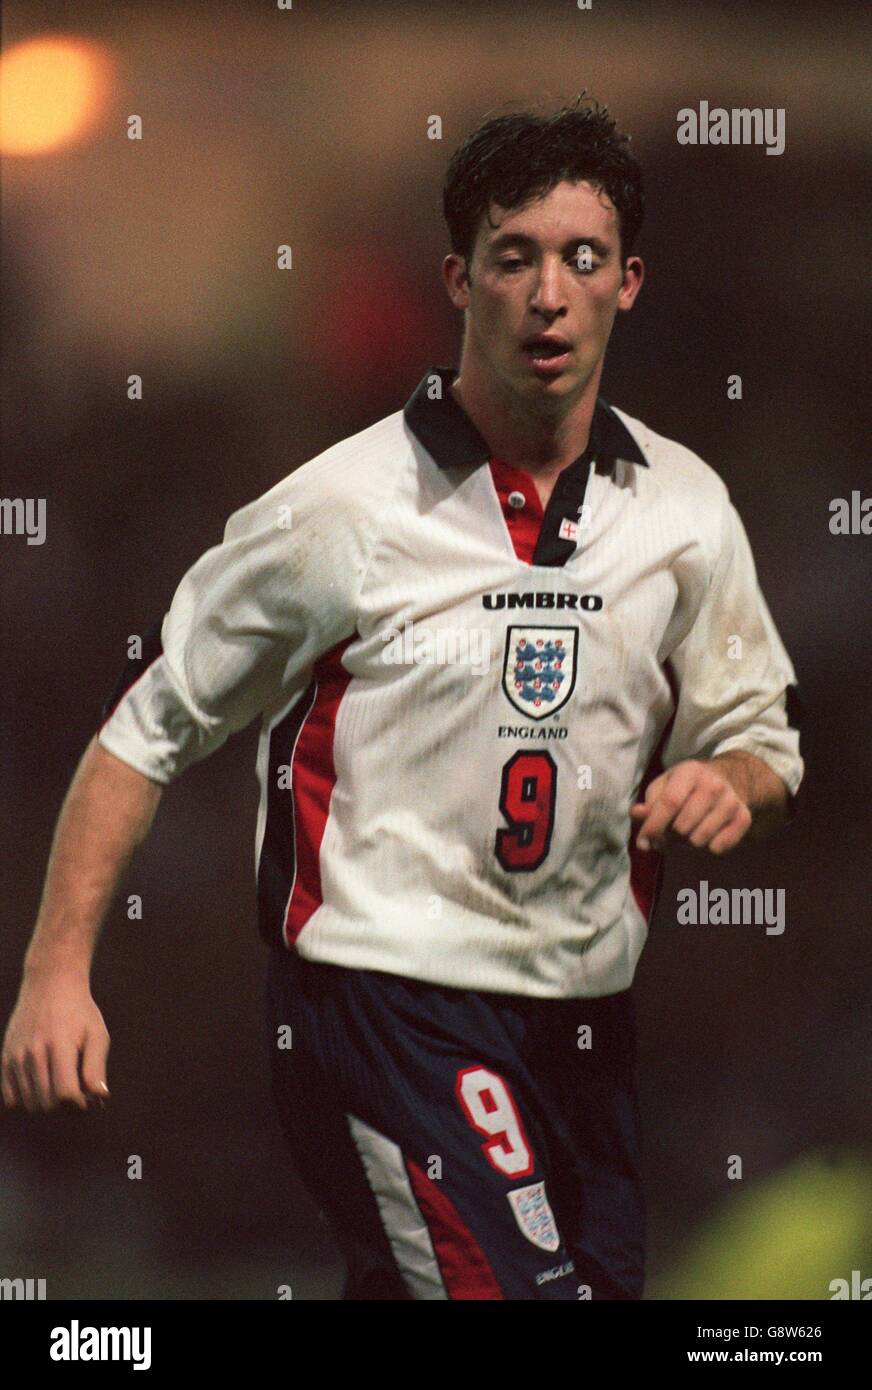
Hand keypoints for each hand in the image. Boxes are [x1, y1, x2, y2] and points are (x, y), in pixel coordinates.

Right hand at [1, 969, 110, 1113]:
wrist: (49, 985)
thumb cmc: (79, 1011)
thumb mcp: (97, 1034)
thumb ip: (96, 1068)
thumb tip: (99, 1098)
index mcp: (59, 1046)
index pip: (65, 1094)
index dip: (79, 1105)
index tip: (86, 1099)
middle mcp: (33, 1053)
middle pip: (47, 1104)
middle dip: (65, 1108)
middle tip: (76, 1094)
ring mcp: (16, 1057)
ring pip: (29, 1104)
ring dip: (47, 1106)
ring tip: (60, 1089)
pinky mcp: (5, 1059)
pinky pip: (11, 1099)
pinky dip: (27, 1101)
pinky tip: (42, 1088)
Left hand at [630, 758, 752, 855]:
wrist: (729, 778)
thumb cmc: (687, 786)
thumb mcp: (665, 786)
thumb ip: (650, 803)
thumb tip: (637, 815)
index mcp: (689, 772)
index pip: (669, 802)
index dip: (653, 826)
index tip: (643, 843)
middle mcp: (713, 785)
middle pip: (683, 827)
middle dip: (671, 837)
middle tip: (671, 832)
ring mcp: (731, 802)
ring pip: (699, 841)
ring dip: (688, 844)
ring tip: (689, 831)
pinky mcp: (744, 818)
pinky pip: (719, 848)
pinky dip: (708, 848)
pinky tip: (707, 834)